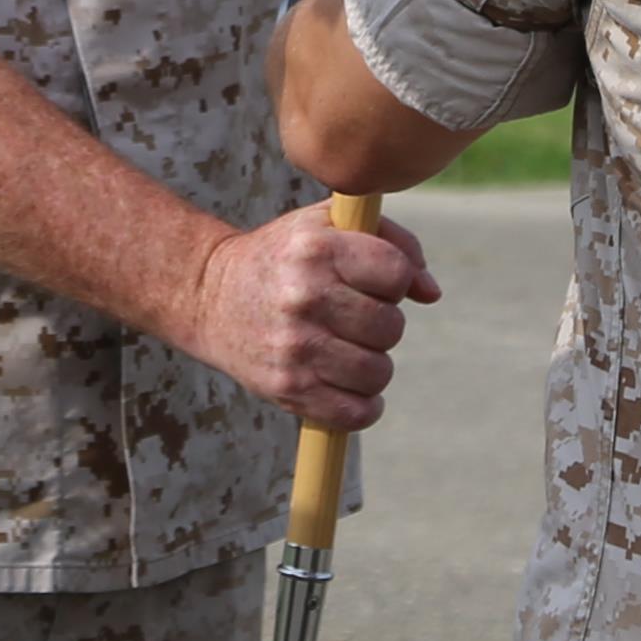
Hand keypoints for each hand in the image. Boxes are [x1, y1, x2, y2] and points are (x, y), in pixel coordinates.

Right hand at [171, 200, 438, 429]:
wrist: (209, 294)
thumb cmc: (285, 256)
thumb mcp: (328, 226)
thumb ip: (391, 243)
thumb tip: (431, 293)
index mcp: (317, 249)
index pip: (395, 273)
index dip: (394, 279)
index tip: (372, 281)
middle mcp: (304, 297)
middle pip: (390, 326)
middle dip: (382, 323)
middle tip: (353, 317)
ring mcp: (294, 347)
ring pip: (378, 372)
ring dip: (372, 364)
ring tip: (346, 349)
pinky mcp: (287, 389)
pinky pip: (356, 413)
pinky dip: (364, 405)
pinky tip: (347, 384)